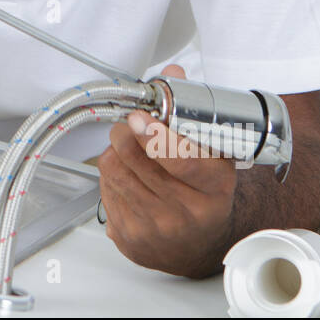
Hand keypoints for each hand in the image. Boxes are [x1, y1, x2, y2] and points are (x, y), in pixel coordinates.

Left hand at [96, 64, 238, 277]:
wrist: (199, 245)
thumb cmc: (204, 192)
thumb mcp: (213, 153)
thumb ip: (190, 110)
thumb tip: (172, 74)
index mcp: (214, 187)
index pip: (183, 160)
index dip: (156, 135)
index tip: (140, 117)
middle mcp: (187, 212)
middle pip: (138, 160)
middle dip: (127, 133)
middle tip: (131, 124)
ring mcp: (156, 228)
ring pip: (115, 170)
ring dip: (116, 152)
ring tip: (130, 150)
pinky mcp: (129, 238)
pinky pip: (105, 190)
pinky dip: (111, 175)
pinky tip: (128, 176)